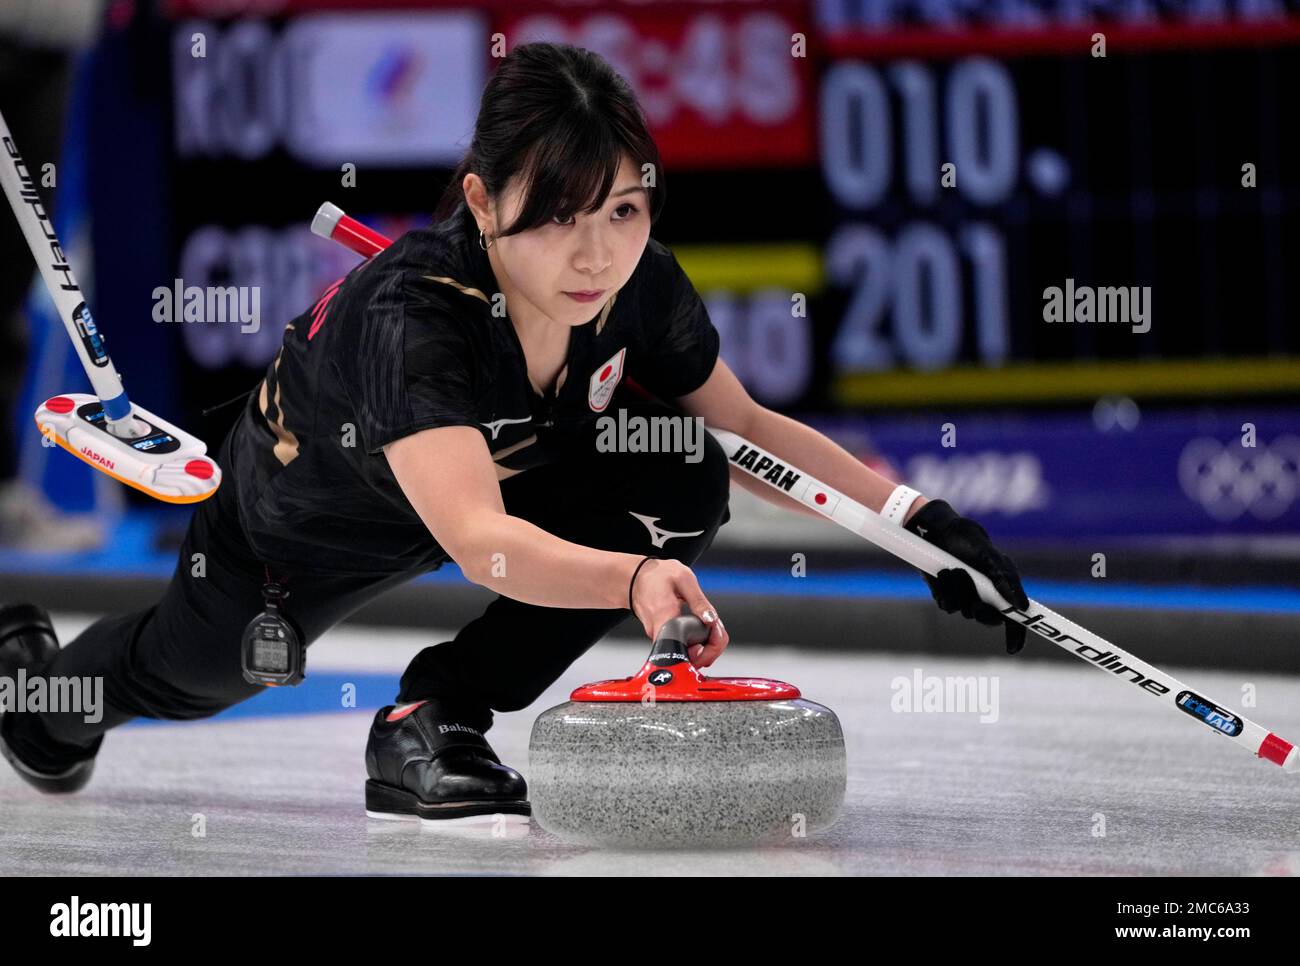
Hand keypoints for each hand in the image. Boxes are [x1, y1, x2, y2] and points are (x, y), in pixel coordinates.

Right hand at [629, 557, 728, 667]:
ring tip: (705, 621)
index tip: (714, 632)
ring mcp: (659, 639)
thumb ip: (699, 601)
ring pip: (688, 653)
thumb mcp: (683, 579)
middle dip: (710, 647)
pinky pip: (683, 646)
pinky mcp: (661, 639)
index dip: (706, 649)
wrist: (635, 579)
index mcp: (665, 618)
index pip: (685, 651)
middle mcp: (659, 634)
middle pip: (690, 657)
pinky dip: (695, 640)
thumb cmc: (656, 577)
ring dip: (704, 642)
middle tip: (714, 626)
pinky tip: (697, 625)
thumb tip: (711, 620)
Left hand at [903, 499, 1030, 654]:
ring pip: (964, 611)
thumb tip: (1021, 605)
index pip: (1014, 618)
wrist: (939, 532)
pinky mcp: (945, 596)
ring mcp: (965, 598)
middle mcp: (985, 597)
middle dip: (982, 614)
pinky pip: (946, 605)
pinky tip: (942, 574)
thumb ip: (1005, 579)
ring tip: (954, 570)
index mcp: (1003, 588)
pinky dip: (945, 592)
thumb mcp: (990, 556)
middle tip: (975, 604)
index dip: (1016, 635)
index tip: (1012, 648)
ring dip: (960, 593)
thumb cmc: (970, 541)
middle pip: (988, 620)